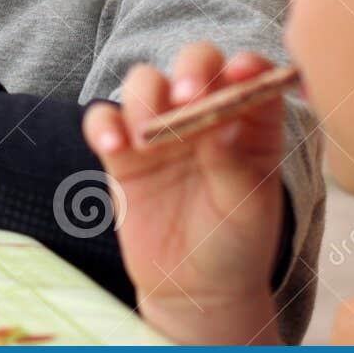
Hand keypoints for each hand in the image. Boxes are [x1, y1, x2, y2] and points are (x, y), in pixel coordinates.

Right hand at [82, 43, 287, 344]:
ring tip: (149, 134)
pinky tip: (114, 147)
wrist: (197, 289)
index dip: (247, 65)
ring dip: (145, 96)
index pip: (250, 74)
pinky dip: (103, 125)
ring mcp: (161, 129)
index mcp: (249, 119)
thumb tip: (224, 124)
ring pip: (144, 82)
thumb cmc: (236, 243)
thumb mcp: (247, 208)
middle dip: (191, 69)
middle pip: (194, 62)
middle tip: (187, 96)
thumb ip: (234, 163)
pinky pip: (103, 121)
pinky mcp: (125, 153)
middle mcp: (204, 112)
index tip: (242, 73)